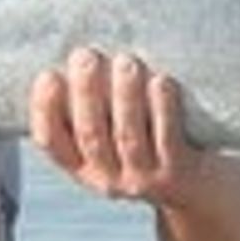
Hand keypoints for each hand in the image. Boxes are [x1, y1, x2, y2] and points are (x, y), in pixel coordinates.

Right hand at [29, 46, 201, 204]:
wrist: (195, 189)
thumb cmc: (144, 141)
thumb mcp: (110, 132)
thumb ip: (93, 104)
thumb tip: (78, 52)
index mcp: (81, 166)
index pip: (50, 141)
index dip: (45, 110)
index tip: (49, 75)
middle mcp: (106, 178)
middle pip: (91, 134)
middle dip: (86, 93)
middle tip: (86, 56)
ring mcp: (141, 179)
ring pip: (128, 136)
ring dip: (125, 97)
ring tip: (126, 62)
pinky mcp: (175, 173)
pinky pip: (167, 138)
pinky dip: (163, 108)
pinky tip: (161, 81)